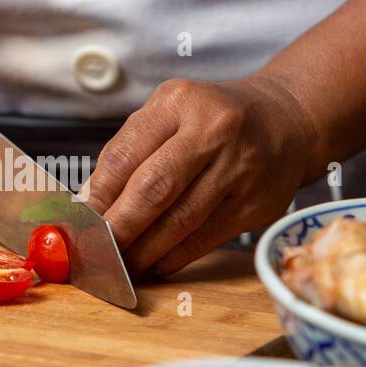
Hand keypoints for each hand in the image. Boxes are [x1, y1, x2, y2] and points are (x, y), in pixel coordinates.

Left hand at [81, 77, 313, 274]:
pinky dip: (175, 256)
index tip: (79, 223)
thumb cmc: (211, 121)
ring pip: (180, 220)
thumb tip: (89, 205)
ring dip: (144, 250)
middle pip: (153, 189)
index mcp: (180, 102)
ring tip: (121, 264)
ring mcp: (240, 169)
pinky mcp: (257, 204)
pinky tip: (155, 263)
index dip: (98, 196)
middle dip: (119, 227)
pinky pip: (206, 238)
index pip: (125, 155)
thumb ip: (129, 152)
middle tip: (96, 251)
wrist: (285, 122)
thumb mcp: (169, 114)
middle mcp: (214, 131)